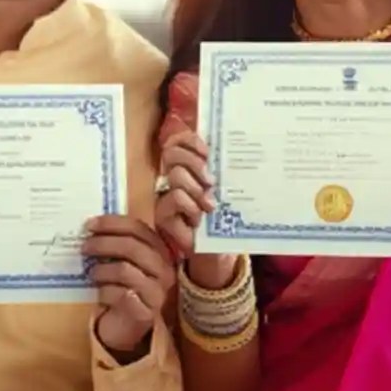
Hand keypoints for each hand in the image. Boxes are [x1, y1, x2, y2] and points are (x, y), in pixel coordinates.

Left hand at [82, 215, 175, 359]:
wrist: (125, 328)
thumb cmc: (122, 289)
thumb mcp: (123, 262)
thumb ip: (117, 243)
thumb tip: (91, 226)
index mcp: (160, 251)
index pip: (138, 228)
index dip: (112, 223)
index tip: (88, 225)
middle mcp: (164, 270)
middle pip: (132, 247)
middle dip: (103, 243)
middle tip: (84, 247)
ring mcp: (158, 292)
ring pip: (125, 270)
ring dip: (102, 269)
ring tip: (91, 273)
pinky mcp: (146, 313)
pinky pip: (121, 295)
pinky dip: (105, 291)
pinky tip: (99, 293)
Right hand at [152, 132, 237, 288]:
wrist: (219, 250)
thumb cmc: (224, 217)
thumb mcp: (227, 188)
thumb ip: (221, 167)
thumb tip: (228, 141)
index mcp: (188, 165)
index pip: (178, 140)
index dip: (189, 140)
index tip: (208, 151)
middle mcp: (172, 177)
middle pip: (171, 153)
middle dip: (194, 163)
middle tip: (210, 181)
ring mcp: (164, 195)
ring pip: (176, 175)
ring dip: (196, 189)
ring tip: (209, 204)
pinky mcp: (161, 214)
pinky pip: (175, 198)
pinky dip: (190, 206)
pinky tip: (198, 218)